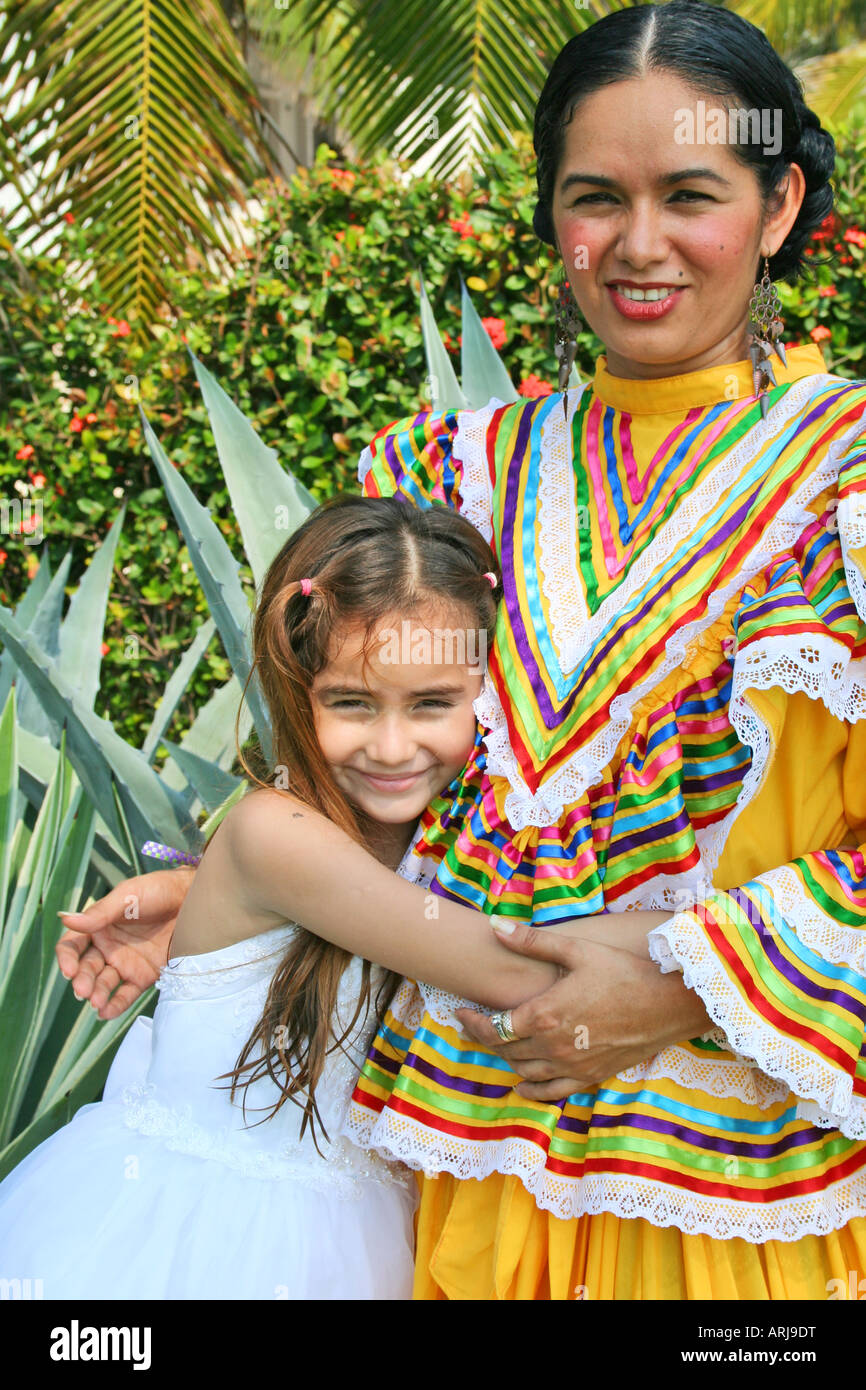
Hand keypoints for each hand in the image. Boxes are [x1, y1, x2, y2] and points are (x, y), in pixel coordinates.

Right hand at [56, 868, 194, 1019]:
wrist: (194, 901)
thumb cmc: (159, 890)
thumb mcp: (128, 895)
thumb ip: (100, 912)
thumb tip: (66, 920)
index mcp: (99, 926)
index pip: (73, 945)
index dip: (66, 958)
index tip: (69, 970)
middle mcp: (108, 947)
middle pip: (87, 968)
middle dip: (83, 980)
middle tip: (83, 991)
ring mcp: (125, 963)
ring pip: (104, 983)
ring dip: (97, 994)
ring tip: (96, 1003)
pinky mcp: (144, 976)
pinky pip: (126, 994)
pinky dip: (115, 1005)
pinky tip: (106, 1013)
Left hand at [455, 923, 711, 1101]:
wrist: (668, 1004)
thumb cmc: (623, 972)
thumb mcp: (576, 950)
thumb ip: (532, 942)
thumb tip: (495, 927)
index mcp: (544, 1015)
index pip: (494, 1028)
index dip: (472, 1021)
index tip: (461, 1012)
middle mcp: (553, 1047)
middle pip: (505, 1050)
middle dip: (484, 1038)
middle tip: (472, 1025)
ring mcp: (572, 1067)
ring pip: (524, 1071)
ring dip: (506, 1059)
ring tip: (497, 1044)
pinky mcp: (591, 1077)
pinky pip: (552, 1092)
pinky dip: (532, 1089)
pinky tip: (524, 1083)